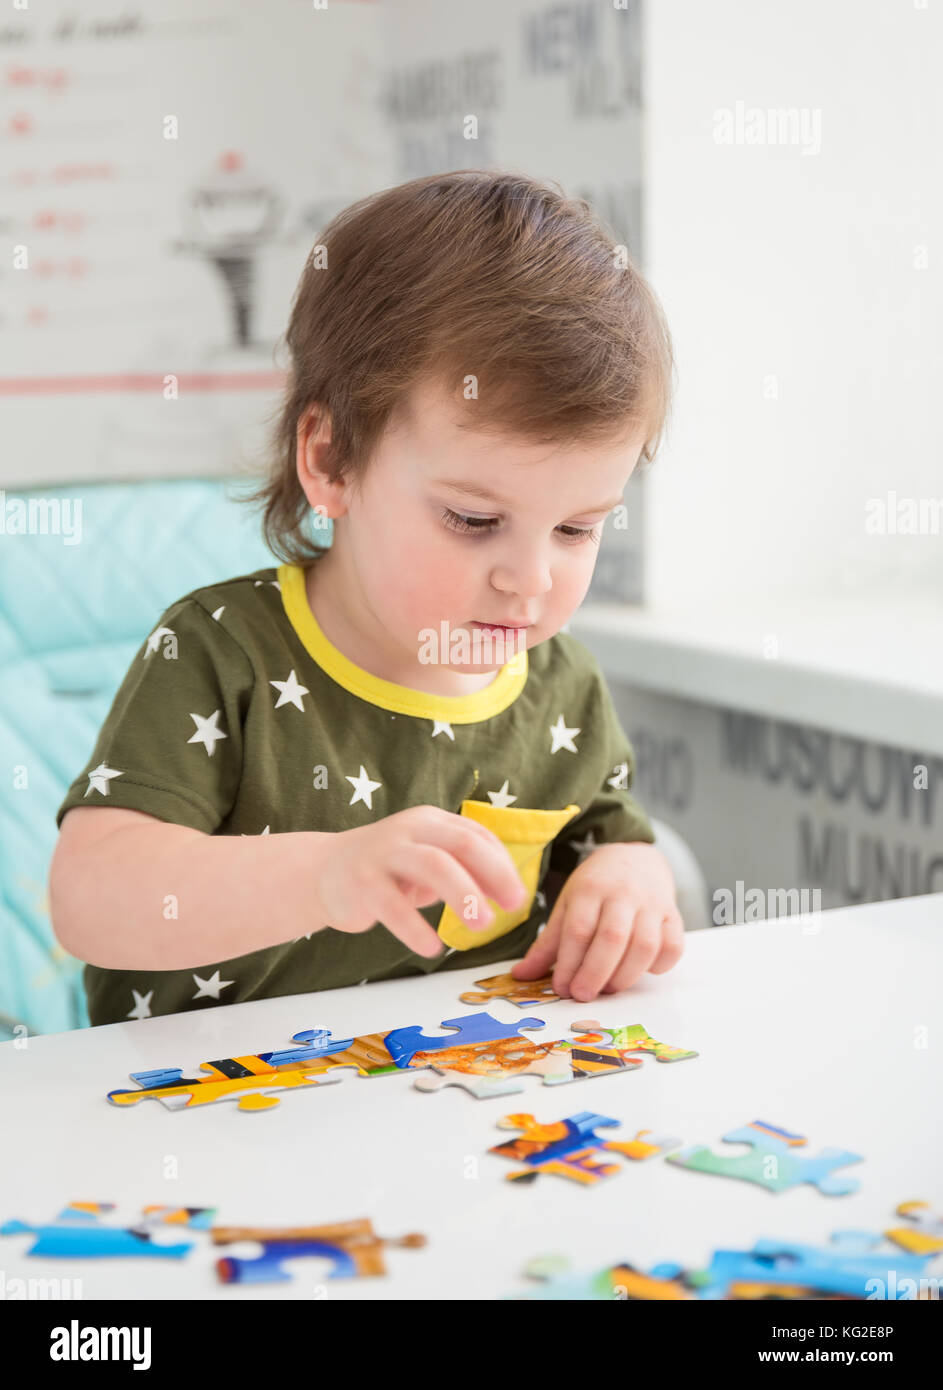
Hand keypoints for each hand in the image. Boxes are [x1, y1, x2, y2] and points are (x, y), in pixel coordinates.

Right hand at [317, 806, 526, 957]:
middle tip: (511, 908)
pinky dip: (416, 928)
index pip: (477, 837)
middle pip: (461, 844)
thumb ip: (465, 871)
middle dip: (492, 875)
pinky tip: (432, 948)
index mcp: (431, 821)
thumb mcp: (429, 862)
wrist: (325, 871)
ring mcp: (385, 853)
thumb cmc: (390, 870)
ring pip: (433, 865)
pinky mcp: (362, 882)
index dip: (502, 866)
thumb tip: (510, 893)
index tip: (516, 897)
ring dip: (464, 895)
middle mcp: (410, 830)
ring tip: (482, 926)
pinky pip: (394, 905)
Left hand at [511, 842, 683, 1000]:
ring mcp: (652, 903)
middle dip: (595, 974)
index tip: (562, 988)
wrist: (634, 857)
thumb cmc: (596, 887)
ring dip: (625, 975)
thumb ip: (548, 943)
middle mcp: (623, 893)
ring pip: (644, 945)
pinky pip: (673, 945)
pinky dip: (660, 964)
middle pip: (612, 938)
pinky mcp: (674, 914)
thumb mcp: (568, 904)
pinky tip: (642, 971)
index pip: (579, 929)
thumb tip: (521, 975)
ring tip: (609, 988)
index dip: (570, 964)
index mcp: (590, 888)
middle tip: (582, 995)